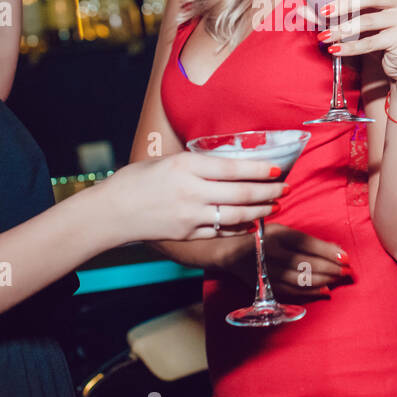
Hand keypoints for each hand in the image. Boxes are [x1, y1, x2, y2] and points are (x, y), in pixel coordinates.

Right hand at [99, 152, 285, 241]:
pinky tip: (252, 223)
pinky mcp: (188, 235)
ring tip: (274, 206)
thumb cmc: (136, 180)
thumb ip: (196, 164)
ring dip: (260, 211)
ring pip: (236, 215)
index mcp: (185, 167)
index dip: (258, 170)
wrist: (111, 212)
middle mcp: (191, 192)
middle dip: (268, 191)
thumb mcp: (167, 161)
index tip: (276, 169)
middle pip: (240, 193)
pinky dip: (240, 228)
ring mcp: (190, 217)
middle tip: (285, 188)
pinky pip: (222, 232)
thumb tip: (228, 164)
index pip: (232, 168)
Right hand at [232, 224, 351, 298]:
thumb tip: (337, 250)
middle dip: (330, 268)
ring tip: (338, 279)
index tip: (346, 258)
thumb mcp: (284, 232)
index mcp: (277, 234)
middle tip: (347, 271)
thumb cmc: (264, 239)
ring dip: (323, 280)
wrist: (231, 253)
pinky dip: (310, 292)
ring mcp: (266, 271)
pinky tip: (324, 290)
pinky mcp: (264, 286)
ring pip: (300, 279)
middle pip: (306, 263)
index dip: (328, 252)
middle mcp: (270, 252)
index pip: (307, 244)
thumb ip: (309, 241)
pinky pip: (292, 291)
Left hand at [313, 0, 396, 83]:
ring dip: (342, 30)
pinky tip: (335, 49)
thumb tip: (301, 9)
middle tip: (324, 13)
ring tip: (324, 36)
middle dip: (344, 4)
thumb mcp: (362, 19)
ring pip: (367, 21)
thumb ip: (336, 12)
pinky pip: (370, 42)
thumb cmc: (380, 35)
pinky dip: (350, 47)